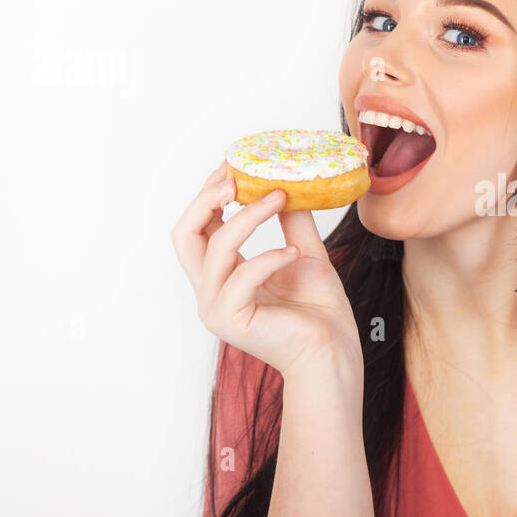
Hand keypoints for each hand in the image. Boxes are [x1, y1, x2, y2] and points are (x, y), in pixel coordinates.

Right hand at [169, 160, 362, 382]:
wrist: (333, 352)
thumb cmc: (318, 310)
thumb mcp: (303, 252)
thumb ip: (290, 221)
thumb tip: (288, 182)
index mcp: (222, 274)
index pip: (198, 226)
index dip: (210, 193)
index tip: (233, 164)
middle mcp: (210, 290)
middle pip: (184, 234)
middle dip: (207, 199)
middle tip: (238, 177)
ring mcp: (216, 307)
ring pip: (214, 249)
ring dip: (247, 218)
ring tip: (279, 199)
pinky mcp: (231, 320)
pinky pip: (241, 277)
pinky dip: (267, 258)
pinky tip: (293, 253)